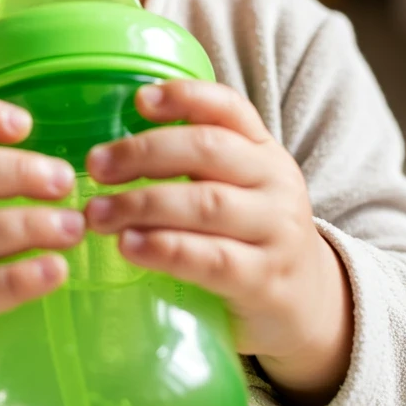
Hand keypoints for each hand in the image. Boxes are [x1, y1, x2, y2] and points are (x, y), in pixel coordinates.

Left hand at [82, 79, 354, 405]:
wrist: (310, 308)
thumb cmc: (251, 239)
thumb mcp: (237, 191)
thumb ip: (193, 166)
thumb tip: (111, 149)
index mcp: (264, 152)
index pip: (229, 108)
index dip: (185, 97)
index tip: (140, 99)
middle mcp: (275, 183)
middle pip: (208, 150)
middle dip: (144, 153)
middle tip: (96, 166)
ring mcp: (275, 233)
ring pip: (207, 204)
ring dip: (144, 204)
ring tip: (98, 214)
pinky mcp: (265, 281)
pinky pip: (213, 259)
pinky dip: (166, 249)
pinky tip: (130, 246)